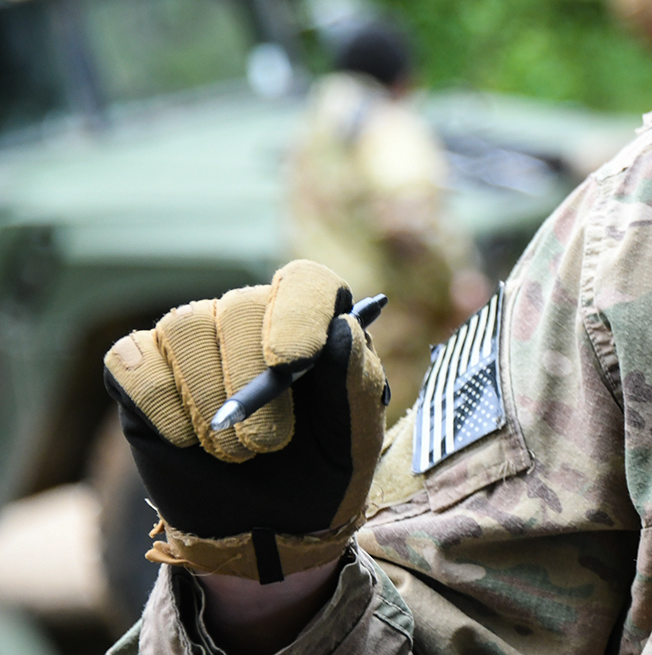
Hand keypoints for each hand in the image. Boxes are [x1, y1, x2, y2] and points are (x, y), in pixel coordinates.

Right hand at [102, 260, 387, 583]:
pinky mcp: (143, 373)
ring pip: (185, 325)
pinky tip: (184, 440)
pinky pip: (130, 359)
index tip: (294, 363)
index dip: (298, 313)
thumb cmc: (319, 477)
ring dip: (208, 397)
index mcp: (314, 328)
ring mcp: (194, 343)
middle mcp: (252, 322)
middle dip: (251, 381)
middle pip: (241, 305)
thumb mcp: (356, 440)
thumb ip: (355, 382)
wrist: (263, 534)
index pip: (306, 283)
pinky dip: (158, 402)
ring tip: (235, 453)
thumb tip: (342, 326)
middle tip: (267, 444)